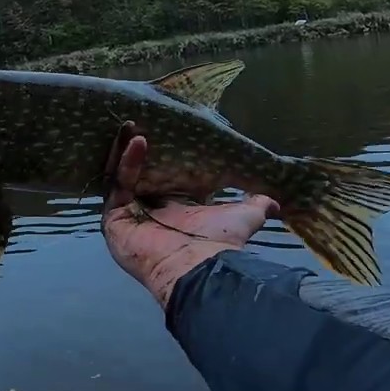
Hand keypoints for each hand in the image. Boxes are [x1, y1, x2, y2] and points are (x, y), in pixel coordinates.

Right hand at [101, 121, 278, 307]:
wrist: (199, 266)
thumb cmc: (219, 242)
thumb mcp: (246, 216)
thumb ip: (257, 205)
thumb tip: (275, 201)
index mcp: (175, 214)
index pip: (164, 184)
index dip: (162, 162)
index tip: (165, 137)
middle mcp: (150, 215)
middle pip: (139, 178)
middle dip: (137, 153)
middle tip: (138, 124)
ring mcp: (129, 217)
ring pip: (122, 178)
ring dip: (125, 152)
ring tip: (129, 124)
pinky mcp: (114, 218)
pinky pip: (117, 185)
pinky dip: (125, 162)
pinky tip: (135, 138)